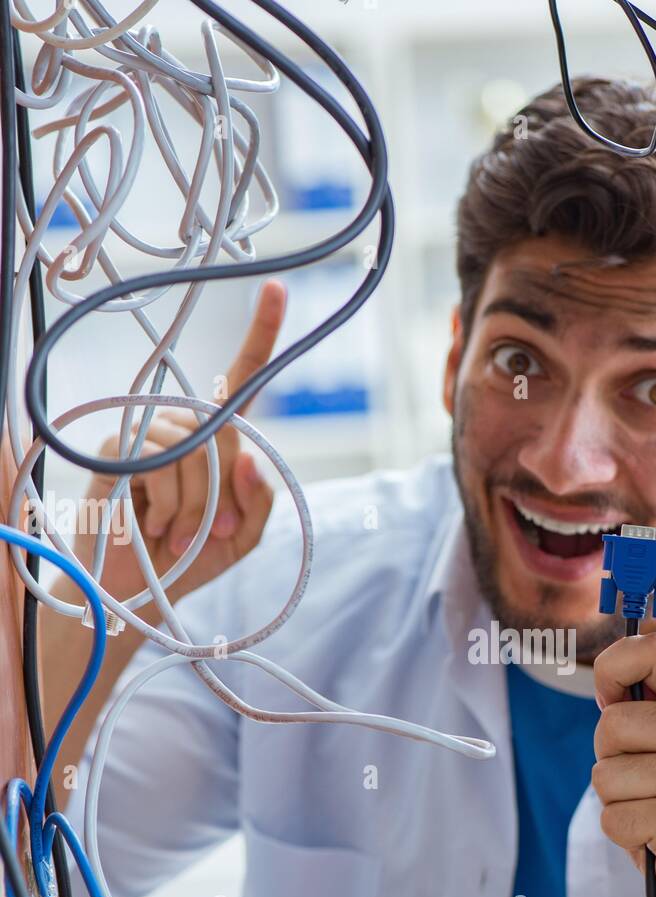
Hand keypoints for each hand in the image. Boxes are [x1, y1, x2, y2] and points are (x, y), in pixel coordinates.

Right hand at [67, 278, 286, 607]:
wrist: (143, 586)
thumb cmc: (194, 554)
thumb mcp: (245, 534)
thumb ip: (260, 499)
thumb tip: (251, 458)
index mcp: (219, 436)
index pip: (242, 381)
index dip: (261, 336)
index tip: (276, 290)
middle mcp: (184, 424)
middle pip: (225, 436)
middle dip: (224, 496)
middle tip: (207, 533)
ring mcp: (148, 431)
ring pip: (195, 455)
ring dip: (194, 509)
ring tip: (176, 534)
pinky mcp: (117, 448)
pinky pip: (159, 465)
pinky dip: (167, 505)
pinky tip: (151, 523)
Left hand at [591, 631, 655, 896]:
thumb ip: (650, 716)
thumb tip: (607, 682)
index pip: (653, 650)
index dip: (614, 668)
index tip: (609, 703)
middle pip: (612, 723)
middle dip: (608, 762)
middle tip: (644, 792)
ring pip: (606, 775)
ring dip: (617, 806)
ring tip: (654, 820)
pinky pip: (614, 817)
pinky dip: (624, 838)